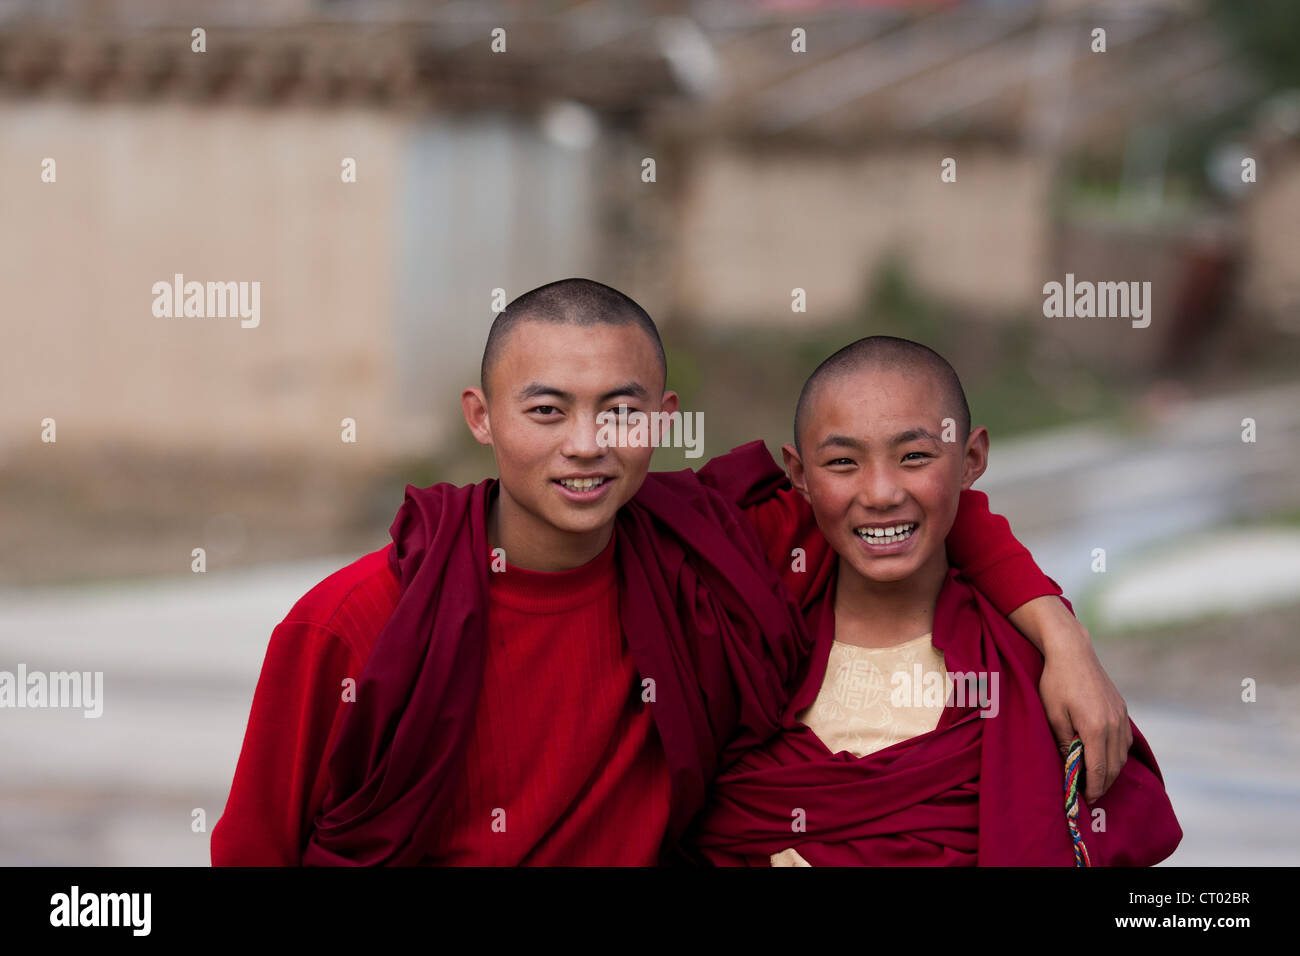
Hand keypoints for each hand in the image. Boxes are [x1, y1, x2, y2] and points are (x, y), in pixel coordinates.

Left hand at [1009, 596, 1131, 803]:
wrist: (1073, 652)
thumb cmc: (1056, 682)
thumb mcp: (1053, 715)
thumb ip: (1065, 743)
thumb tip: (1072, 766)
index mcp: (1096, 728)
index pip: (1098, 770)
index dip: (1092, 788)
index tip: (1084, 800)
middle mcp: (1114, 725)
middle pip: (1114, 767)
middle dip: (1103, 784)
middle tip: (1089, 794)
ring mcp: (1121, 717)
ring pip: (1122, 755)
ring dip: (1111, 771)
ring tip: (1095, 779)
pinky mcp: (1122, 709)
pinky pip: (1124, 740)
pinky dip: (1116, 754)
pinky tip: (1104, 757)